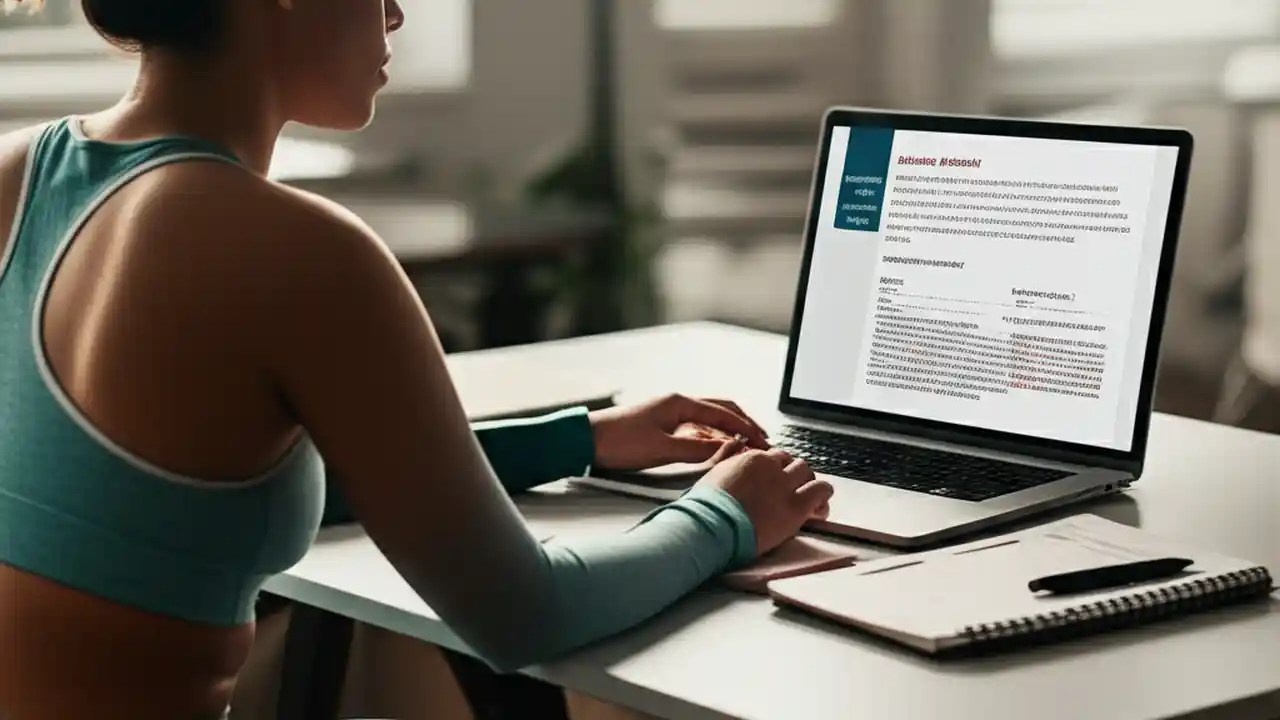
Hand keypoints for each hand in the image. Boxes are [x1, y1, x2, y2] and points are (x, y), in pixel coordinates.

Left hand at [588, 393, 769, 470]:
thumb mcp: (661, 449)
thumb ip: (695, 450)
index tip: (763, 441)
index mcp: (680, 404)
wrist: (587, 441)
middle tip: (762, 439)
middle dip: (744, 423)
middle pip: (720, 410)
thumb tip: (725, 451)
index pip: (724, 414)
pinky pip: (695, 428)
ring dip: (729, 430)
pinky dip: (711, 436)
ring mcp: (669, 414)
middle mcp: (677, 404)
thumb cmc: (619, 441)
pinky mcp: (661, 426)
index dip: (746, 428)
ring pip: (709, 419)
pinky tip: (717, 447)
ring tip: (745, 443)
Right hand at [696, 441, 833, 555]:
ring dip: (808, 483)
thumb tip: (735, 442)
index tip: (774, 480)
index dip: (775, 469)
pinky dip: (823, 495)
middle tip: (790, 490)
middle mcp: (771, 467)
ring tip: (807, 497)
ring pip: (808, 472)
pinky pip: (821, 491)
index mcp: (751, 458)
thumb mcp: (711, 472)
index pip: (773, 456)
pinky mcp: (796, 507)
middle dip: (793, 474)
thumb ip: (727, 456)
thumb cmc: (705, 506)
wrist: (711, 526)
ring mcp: (785, 486)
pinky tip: (820, 505)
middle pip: (792, 463)